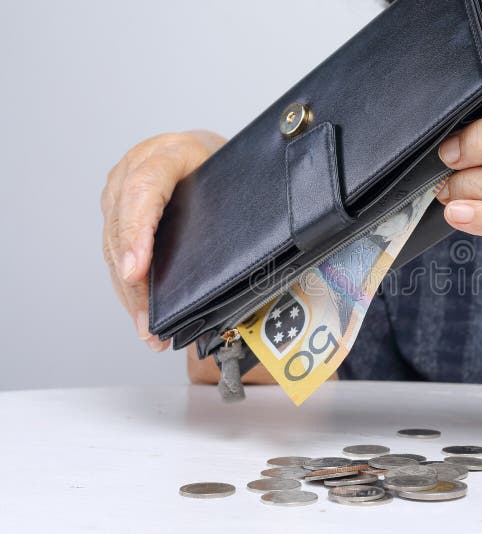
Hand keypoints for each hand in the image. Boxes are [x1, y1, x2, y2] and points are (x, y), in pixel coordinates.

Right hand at [101, 130, 225, 349]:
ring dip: (129, 293)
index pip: (144, 189)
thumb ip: (236, 207)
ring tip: (148, 331)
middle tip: (149, 323)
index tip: (136, 271)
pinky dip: (128, 288)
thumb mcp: (237, 175)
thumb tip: (252, 262)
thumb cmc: (226, 164)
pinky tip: (142, 317)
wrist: (210, 149)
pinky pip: (115, 251)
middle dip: (134, 282)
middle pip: (123, 226)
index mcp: (169, 152)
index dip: (137, 231)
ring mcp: (120, 187)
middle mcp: (135, 166)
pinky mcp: (116, 209)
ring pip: (113, 245)